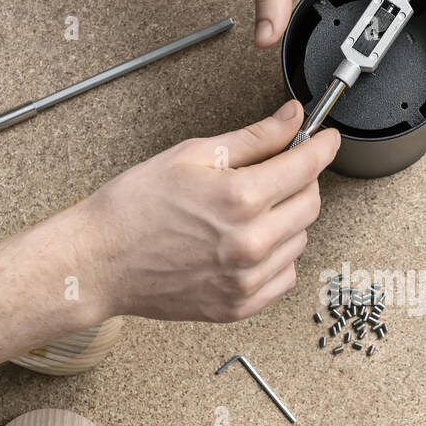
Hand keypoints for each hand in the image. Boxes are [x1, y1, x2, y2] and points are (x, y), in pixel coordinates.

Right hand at [83, 100, 338, 323]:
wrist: (98, 262)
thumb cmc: (134, 207)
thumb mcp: (193, 155)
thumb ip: (253, 138)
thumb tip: (292, 119)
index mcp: (240, 198)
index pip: (307, 166)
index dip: (322, 147)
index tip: (327, 139)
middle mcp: (251, 243)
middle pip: (310, 204)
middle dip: (302, 181)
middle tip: (277, 171)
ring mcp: (247, 279)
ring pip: (299, 240)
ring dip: (286, 220)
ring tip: (248, 211)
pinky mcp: (240, 306)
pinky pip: (284, 276)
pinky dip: (276, 257)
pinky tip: (247, 244)